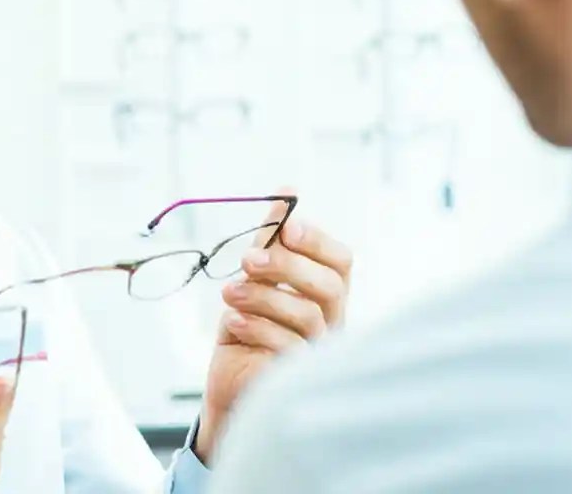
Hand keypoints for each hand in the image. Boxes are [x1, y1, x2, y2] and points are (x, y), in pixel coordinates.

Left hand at [195, 189, 352, 462]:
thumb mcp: (255, 279)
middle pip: (330, 287)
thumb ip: (270, 242)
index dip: (317, 242)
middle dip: (288, 267)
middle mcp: (330, 322)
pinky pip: (288, 348)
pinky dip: (257, 328)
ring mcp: (318, 352)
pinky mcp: (297, 377)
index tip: (286, 228)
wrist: (230, 378)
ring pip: (308, 316)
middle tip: (248, 259)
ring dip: (264, 297)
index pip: (341, 262)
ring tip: (230, 293)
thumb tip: (284, 193)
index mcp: (324, 294)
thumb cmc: (248, 326)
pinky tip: (233, 321)